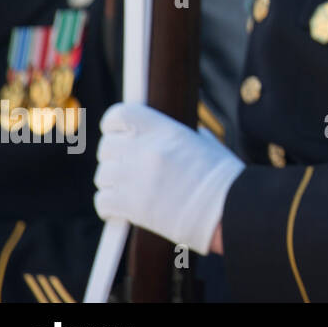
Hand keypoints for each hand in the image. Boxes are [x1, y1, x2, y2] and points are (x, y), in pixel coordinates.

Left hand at [94, 102, 243, 254]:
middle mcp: (144, 150)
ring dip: (113, 182)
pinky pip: (101, 201)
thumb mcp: (202, 143)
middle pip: (107, 146)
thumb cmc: (220, 177)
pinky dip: (109, 206)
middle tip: (128, 166)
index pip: (119, 115)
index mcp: (164, 130)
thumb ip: (175, 136)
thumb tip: (160, 133)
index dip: (114, 123)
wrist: (226, 210)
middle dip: (114, 156)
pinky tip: (124, 208)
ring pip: (103, 175)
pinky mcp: (129, 206)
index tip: (117, 131)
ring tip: (131, 189)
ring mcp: (134, 178)